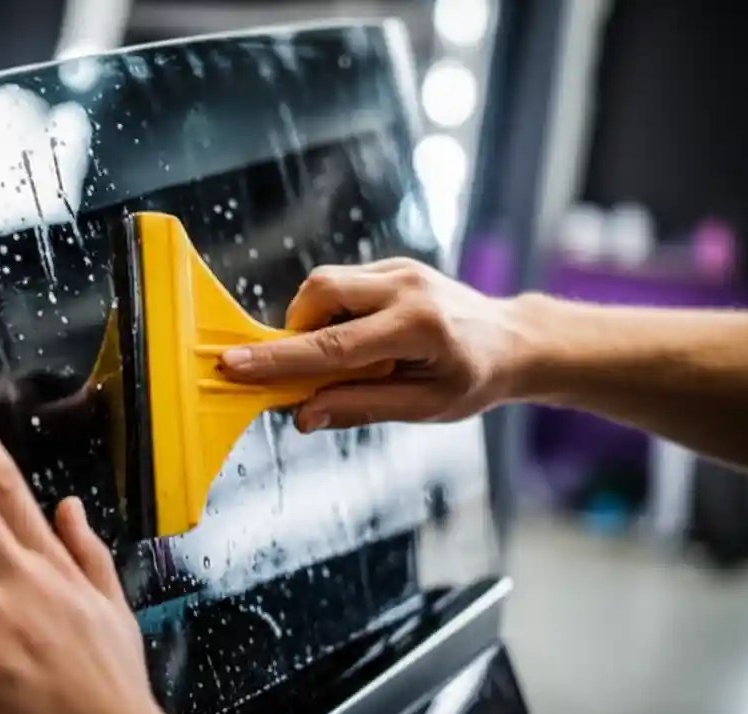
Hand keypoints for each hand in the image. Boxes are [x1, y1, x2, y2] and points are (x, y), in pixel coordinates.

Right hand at [219, 259, 528, 429]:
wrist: (513, 340)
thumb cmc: (473, 380)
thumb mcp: (424, 407)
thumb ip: (361, 407)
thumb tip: (303, 414)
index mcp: (417, 328)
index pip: (332, 345)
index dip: (278, 359)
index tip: (234, 364)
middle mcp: (406, 287)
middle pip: (320, 290)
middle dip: (295, 328)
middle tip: (306, 365)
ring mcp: (400, 269)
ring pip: (326, 282)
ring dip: (314, 320)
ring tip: (345, 355)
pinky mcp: (394, 265)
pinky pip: (342, 283)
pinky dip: (333, 313)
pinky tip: (360, 339)